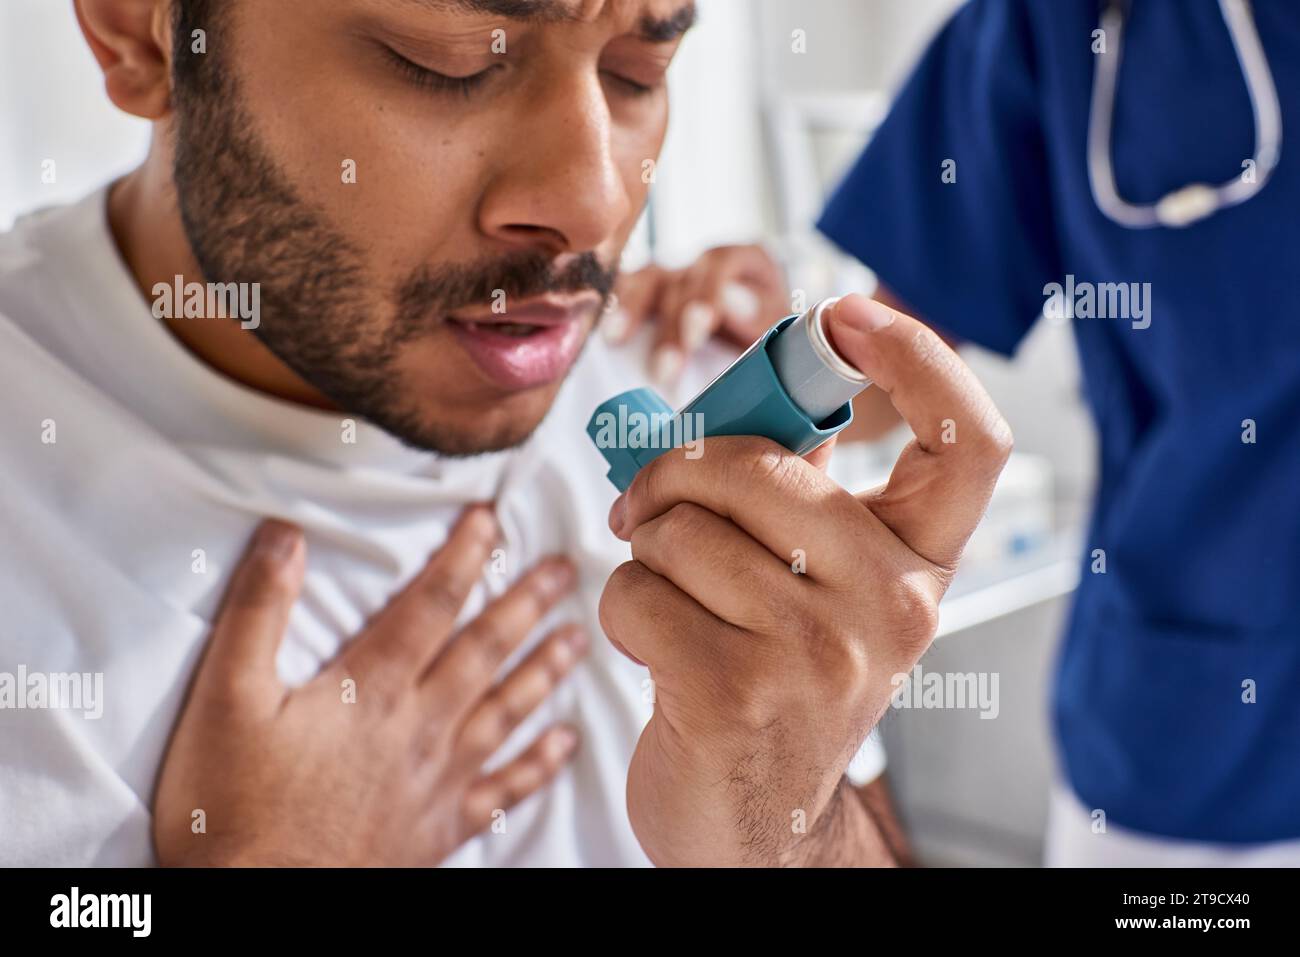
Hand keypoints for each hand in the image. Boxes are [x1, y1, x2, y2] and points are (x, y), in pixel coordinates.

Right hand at [153, 506, 585, 865]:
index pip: (430, 604)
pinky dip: (539, 765)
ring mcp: (436, 779)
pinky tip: (566, 744)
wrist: (262, 901)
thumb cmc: (234, 805)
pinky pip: (503, 790)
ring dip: (546, 669)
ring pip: (506, 710)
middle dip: (527, 601)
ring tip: (579, 638)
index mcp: (370, 687)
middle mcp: (418, 725)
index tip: (493, 517)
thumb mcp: (226, 697)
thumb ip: (258, 613)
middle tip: (569, 567)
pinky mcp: (439, 828)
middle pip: (485, 649)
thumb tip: (286, 536)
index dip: (463, 556)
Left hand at [599, 295, 1011, 866]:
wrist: (759, 827)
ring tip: (673, 597)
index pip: (970, 444)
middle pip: (764, 466)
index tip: (845, 313)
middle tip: (650, 502)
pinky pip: (637, 589)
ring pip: (683, 527)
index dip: (918, 357)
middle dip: (677, 473)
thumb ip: (800, 489)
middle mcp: (892, 607)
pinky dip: (622, 605)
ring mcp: (820, 655)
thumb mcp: (820, 587)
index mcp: (919, 565)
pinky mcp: (734, 693)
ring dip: (647, 551)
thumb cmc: (779, 683)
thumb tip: (756, 379)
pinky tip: (657, 648)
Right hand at [608, 244, 788, 384]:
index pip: (721, 267)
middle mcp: (703, 262)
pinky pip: (625, 291)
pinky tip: (599, 328)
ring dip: (631, 312)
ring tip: (616, 340)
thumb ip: (760, 314)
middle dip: (670, 327)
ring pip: (648, 282)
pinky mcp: (649, 292)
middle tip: (664, 369)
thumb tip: (732, 303)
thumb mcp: (778, 326)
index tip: (697, 329)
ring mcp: (673, 274)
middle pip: (680, 282)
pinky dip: (611, 306)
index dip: (707, 297)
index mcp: (743, 260)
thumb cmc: (768, 333)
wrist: (757, 337)